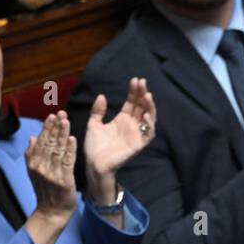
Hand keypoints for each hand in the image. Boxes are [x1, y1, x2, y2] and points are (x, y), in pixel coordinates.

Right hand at [26, 112, 77, 220]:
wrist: (51, 212)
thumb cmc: (45, 191)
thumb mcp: (34, 172)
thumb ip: (32, 155)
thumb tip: (32, 137)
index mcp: (33, 163)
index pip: (40, 142)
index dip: (46, 128)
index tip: (51, 115)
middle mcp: (40, 167)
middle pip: (48, 143)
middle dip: (55, 127)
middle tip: (60, 113)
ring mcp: (52, 174)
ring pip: (57, 150)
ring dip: (62, 134)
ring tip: (66, 121)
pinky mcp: (64, 180)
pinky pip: (67, 162)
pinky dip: (70, 149)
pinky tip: (72, 138)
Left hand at [85, 77, 156, 203]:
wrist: (94, 164)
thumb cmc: (94, 147)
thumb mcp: (93, 124)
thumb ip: (98, 110)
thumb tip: (102, 95)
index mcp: (122, 120)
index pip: (132, 102)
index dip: (134, 91)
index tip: (134, 80)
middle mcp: (131, 126)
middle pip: (141, 106)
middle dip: (143, 94)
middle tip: (142, 82)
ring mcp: (136, 135)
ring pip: (148, 118)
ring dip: (149, 106)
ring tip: (147, 95)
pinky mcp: (138, 145)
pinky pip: (148, 134)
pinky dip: (149, 124)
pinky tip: (144, 114)